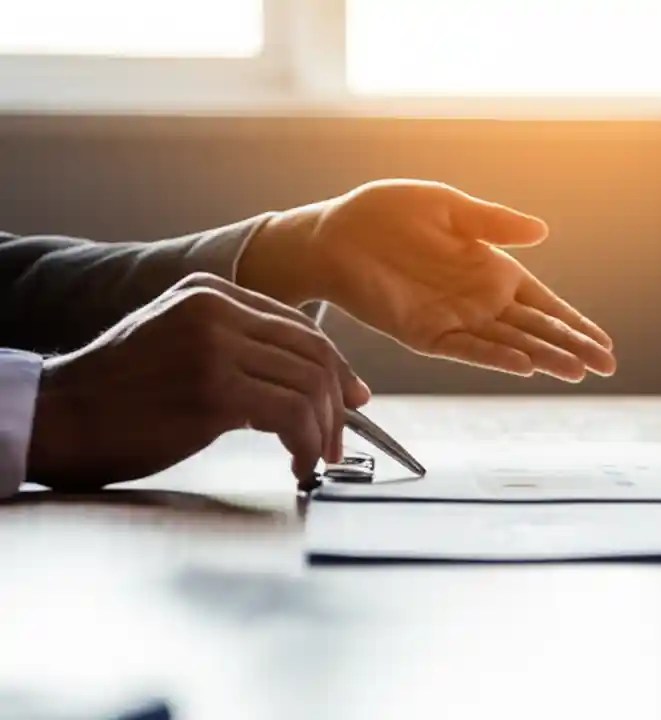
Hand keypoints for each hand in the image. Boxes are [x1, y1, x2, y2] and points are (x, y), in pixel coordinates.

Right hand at [29, 274, 369, 490]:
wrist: (58, 417)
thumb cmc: (117, 395)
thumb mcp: (177, 343)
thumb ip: (237, 348)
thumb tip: (309, 382)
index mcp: (209, 292)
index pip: (298, 326)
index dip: (335, 367)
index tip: (350, 400)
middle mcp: (216, 309)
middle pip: (313, 352)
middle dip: (338, 402)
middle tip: (338, 440)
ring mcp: (215, 346)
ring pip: (310, 384)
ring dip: (324, 430)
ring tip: (315, 457)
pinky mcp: (214, 390)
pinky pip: (292, 415)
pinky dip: (306, 444)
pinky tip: (297, 465)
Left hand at [239, 180, 614, 382]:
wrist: (332, 234)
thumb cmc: (387, 214)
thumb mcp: (447, 206)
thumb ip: (493, 222)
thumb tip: (542, 231)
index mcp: (493, 270)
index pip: (546, 304)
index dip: (576, 324)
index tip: (605, 344)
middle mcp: (480, 301)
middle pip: (537, 330)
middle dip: (572, 348)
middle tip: (606, 367)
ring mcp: (455, 320)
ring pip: (509, 344)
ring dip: (543, 358)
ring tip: (577, 371)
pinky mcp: (424, 334)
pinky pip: (466, 349)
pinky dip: (493, 356)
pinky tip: (523, 364)